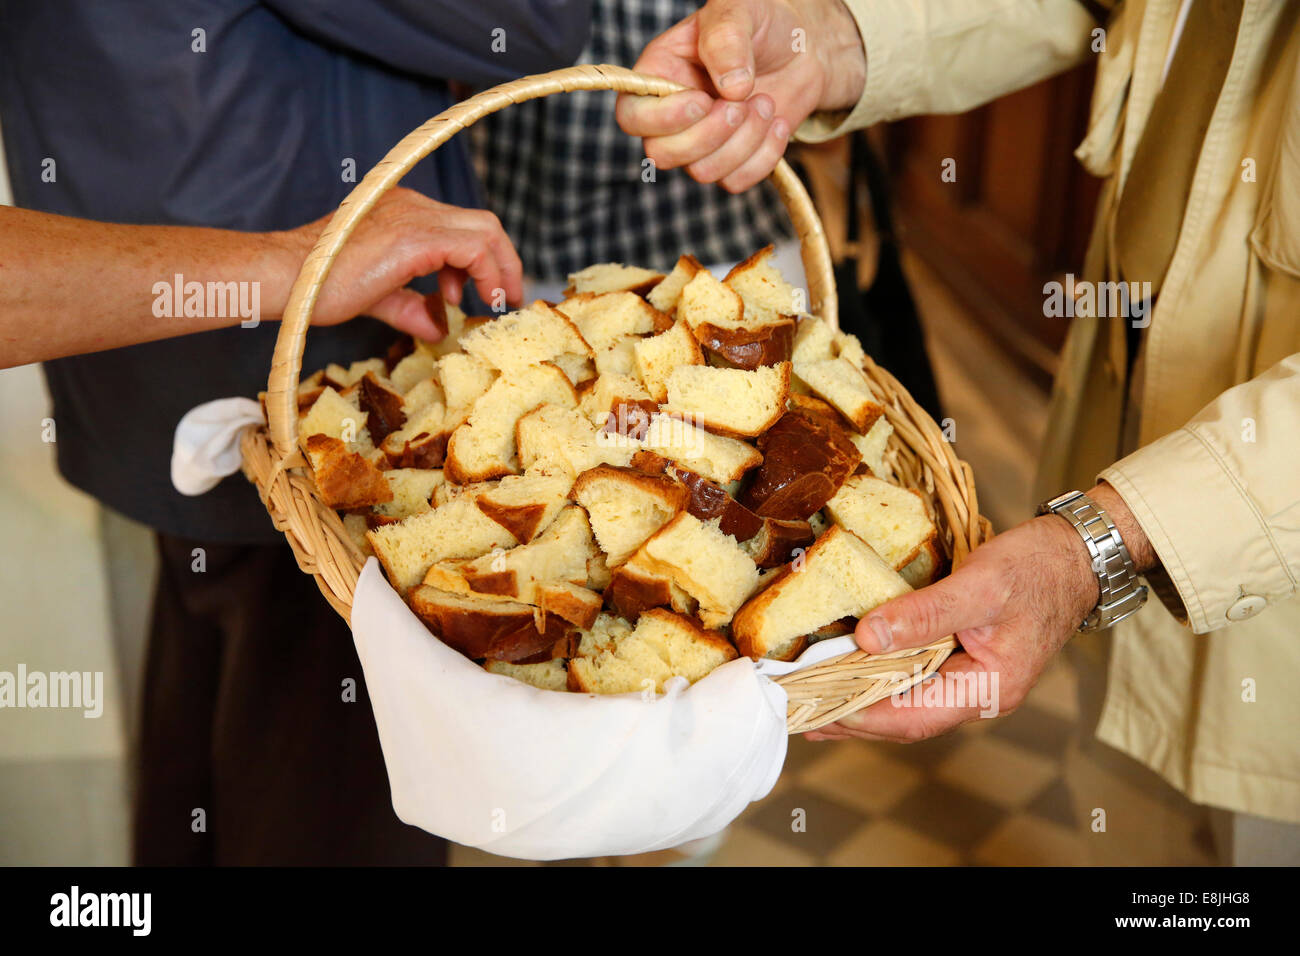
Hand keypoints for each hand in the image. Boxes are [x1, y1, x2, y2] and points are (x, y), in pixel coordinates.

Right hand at [274, 187, 523, 338]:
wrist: (286, 278)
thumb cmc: (318, 284)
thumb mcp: (378, 296)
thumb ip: (411, 306)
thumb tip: (437, 327)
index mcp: (405, 211)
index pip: (463, 226)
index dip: (484, 260)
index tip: (483, 293)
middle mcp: (414, 205)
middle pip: (484, 223)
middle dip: (504, 262)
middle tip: (505, 299)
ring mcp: (415, 216)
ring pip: (485, 231)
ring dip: (499, 270)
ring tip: (492, 302)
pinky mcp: (415, 237)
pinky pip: (472, 248)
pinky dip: (483, 275)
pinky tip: (470, 301)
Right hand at [615, 0, 865, 191]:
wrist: (800, 50)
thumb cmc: (761, 23)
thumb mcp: (740, 10)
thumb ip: (726, 38)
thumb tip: (730, 87)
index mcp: (658, 74)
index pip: (632, 116)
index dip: (663, 119)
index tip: (703, 100)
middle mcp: (671, 116)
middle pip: (662, 155)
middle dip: (709, 135)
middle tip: (741, 102)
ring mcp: (700, 144)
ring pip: (703, 172)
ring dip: (743, 141)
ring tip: (765, 102)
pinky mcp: (731, 162)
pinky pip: (736, 181)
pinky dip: (764, 156)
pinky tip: (776, 123)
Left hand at [806, 483, 1154, 742]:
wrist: (1075, 553)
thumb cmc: (1036, 567)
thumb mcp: (979, 585)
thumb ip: (925, 614)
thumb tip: (869, 638)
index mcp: (990, 687)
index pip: (914, 717)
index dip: (862, 716)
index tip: (816, 709)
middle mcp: (979, 693)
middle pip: (905, 718)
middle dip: (851, 717)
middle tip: (798, 712)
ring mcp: (971, 679)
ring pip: (907, 702)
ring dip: (859, 701)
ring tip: (811, 701)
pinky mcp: (962, 660)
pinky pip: (914, 680)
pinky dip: (878, 679)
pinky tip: (849, 672)